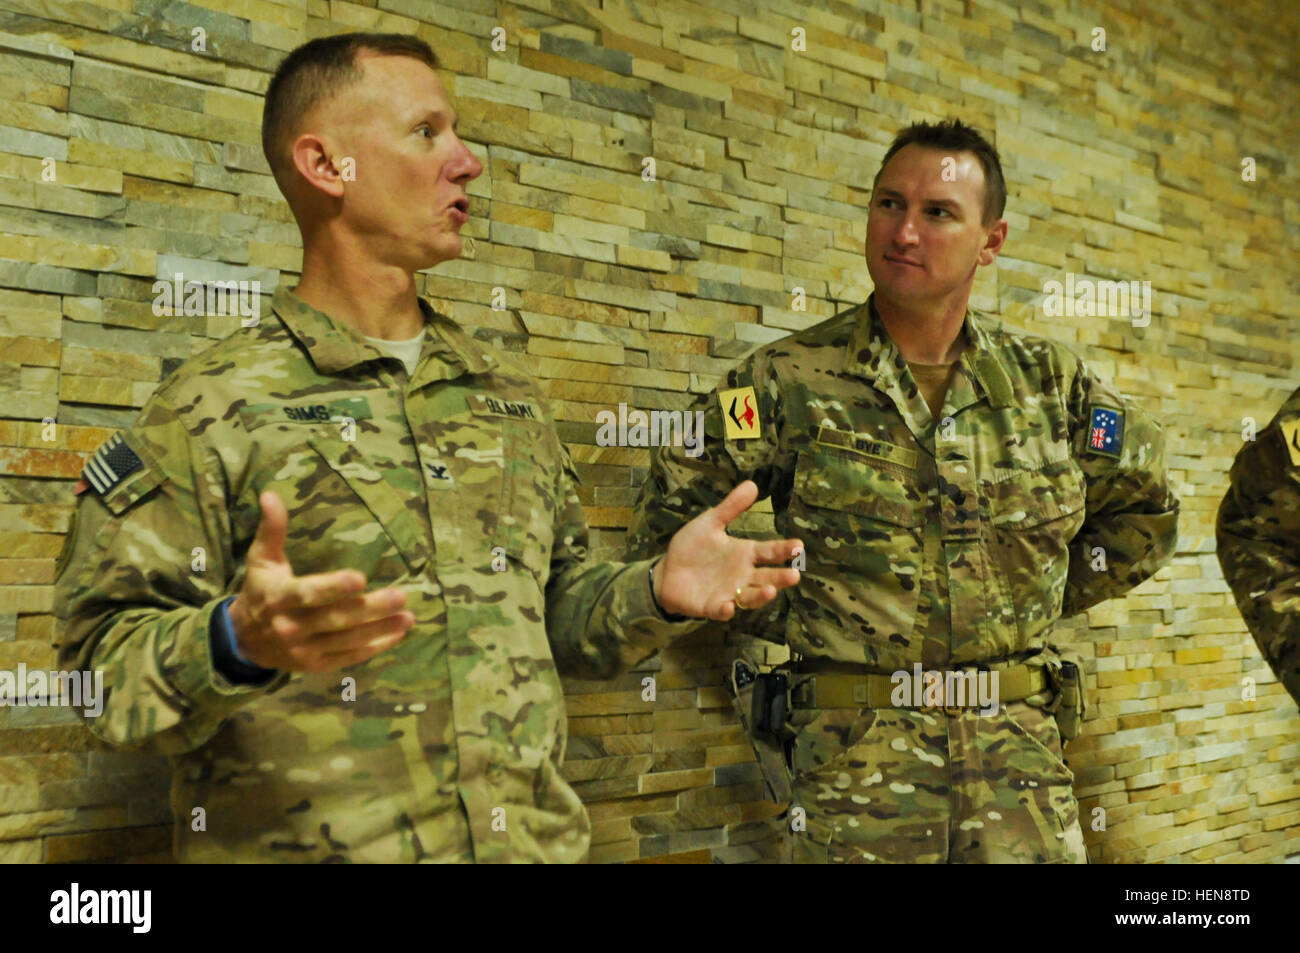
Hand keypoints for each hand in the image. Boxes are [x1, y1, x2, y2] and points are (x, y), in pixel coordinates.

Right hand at [227, 491, 414, 673]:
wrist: (241, 641)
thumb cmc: (260, 591)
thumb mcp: (262, 559)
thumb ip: (271, 529)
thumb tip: (271, 493)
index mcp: (279, 598)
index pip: (309, 594)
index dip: (334, 588)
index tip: (361, 578)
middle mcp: (292, 627)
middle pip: (336, 619)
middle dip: (370, 609)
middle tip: (401, 596)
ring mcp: (304, 650)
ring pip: (347, 640)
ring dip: (380, 630)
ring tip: (409, 617)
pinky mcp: (314, 665)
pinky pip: (347, 657)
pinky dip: (373, 648)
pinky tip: (396, 635)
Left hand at [653, 480, 801, 620]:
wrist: (667, 571)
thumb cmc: (693, 547)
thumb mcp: (711, 523)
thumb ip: (731, 507)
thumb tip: (752, 484)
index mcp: (745, 554)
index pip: (770, 551)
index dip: (784, 549)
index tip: (798, 546)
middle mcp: (742, 575)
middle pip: (767, 578)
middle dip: (781, 578)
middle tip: (795, 575)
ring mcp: (729, 592)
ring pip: (750, 597)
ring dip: (760, 596)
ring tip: (771, 591)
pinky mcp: (711, 606)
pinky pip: (721, 610)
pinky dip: (726, 609)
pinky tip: (729, 605)